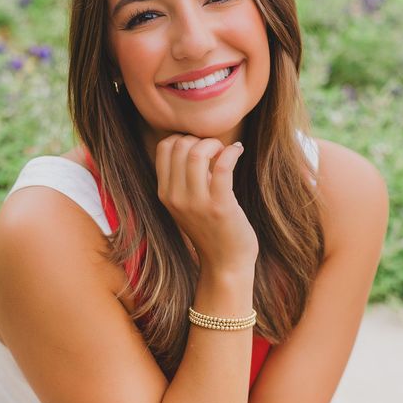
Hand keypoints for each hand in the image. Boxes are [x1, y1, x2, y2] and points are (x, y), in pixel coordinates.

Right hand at [155, 134, 258, 271]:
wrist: (225, 264)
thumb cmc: (211, 230)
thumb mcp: (187, 204)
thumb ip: (185, 178)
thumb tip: (195, 144)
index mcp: (165, 194)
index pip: (164, 148)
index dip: (184, 138)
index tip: (200, 148)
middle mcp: (175, 198)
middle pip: (180, 146)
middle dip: (200, 139)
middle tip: (216, 150)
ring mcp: (196, 203)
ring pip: (197, 153)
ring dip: (215, 144)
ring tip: (226, 151)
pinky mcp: (220, 206)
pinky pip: (223, 166)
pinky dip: (232, 152)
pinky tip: (238, 151)